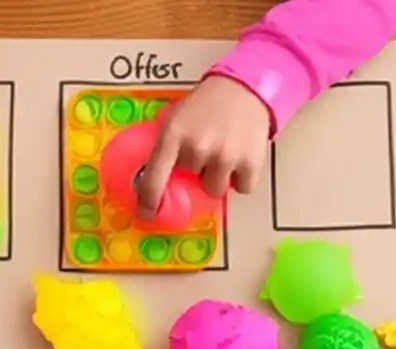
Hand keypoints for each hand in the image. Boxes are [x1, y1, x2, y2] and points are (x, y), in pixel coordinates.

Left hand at [136, 75, 269, 218]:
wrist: (245, 88)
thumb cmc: (207, 104)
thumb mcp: (176, 118)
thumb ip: (166, 147)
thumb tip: (152, 178)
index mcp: (173, 137)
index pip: (154, 179)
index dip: (148, 201)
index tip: (146, 213)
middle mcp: (197, 149)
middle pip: (191, 182)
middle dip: (196, 169)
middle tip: (206, 148)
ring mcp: (224, 158)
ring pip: (215, 190)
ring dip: (218, 177)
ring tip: (224, 153)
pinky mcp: (249, 164)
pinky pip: (241, 188)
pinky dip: (241, 177)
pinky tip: (240, 156)